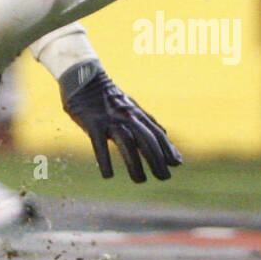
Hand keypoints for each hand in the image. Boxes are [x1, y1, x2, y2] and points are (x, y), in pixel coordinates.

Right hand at [60, 63, 182, 182]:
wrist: (83, 78)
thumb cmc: (108, 97)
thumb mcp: (130, 106)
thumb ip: (146, 121)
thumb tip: (165, 135)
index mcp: (136, 113)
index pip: (157, 133)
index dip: (168, 148)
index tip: (176, 164)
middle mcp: (127, 116)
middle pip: (146, 140)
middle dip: (157, 159)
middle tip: (164, 178)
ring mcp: (109, 120)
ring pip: (127, 143)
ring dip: (135, 164)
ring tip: (140, 180)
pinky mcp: (93, 123)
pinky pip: (99, 145)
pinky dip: (105, 161)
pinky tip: (108, 175)